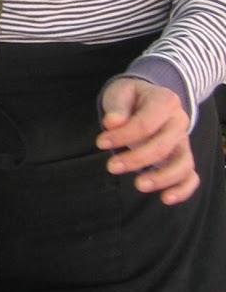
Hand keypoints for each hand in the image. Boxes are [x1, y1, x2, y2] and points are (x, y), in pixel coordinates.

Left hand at [97, 77, 198, 203]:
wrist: (146, 99)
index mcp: (166, 101)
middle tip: (112, 166)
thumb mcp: (121, 93)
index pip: (146, 123)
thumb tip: (112, 122)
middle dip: (136, 160)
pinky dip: (183, 190)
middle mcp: (180, 122)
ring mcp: (184, 142)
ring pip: (183, 164)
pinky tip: (165, 198)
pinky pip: (191, 176)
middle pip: (163, 147)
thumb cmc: (131, 98)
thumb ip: (117, 107)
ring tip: (139, 185)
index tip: (100, 142)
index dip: (123, 136)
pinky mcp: (183, 157)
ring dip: (161, 178)